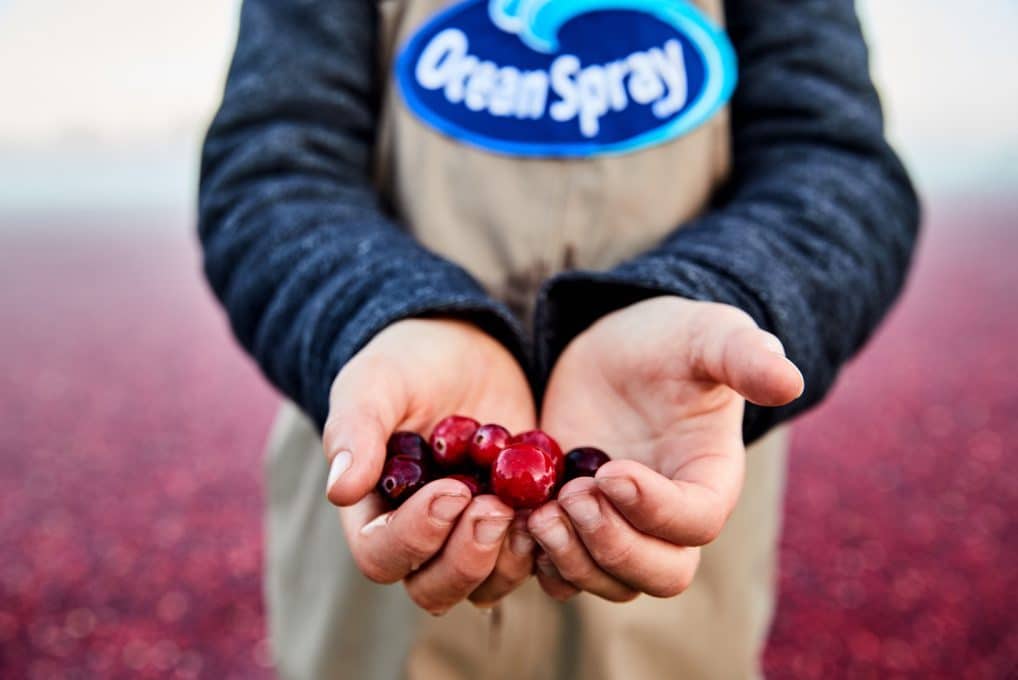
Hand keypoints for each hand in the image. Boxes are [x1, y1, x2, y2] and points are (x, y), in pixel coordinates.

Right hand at [322, 319, 536, 612]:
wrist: (464, 349)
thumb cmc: (407, 365)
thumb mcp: (375, 384)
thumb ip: (355, 431)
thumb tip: (340, 491)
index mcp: (374, 514)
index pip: (383, 557)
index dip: (416, 537)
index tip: (451, 490)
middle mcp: (421, 539)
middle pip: (435, 589)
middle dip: (467, 557)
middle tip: (493, 507)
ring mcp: (472, 536)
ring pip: (487, 586)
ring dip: (509, 558)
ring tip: (530, 510)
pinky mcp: (517, 524)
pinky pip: (533, 560)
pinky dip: (547, 544)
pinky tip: (557, 505)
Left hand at [530, 297, 802, 600]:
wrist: (618, 352)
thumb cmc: (672, 341)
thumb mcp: (708, 334)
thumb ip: (744, 354)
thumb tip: (788, 379)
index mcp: (709, 479)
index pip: (697, 523)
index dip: (655, 510)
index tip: (610, 470)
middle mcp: (668, 517)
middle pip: (658, 575)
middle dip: (613, 547)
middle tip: (573, 496)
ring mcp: (620, 526)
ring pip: (609, 583)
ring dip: (572, 561)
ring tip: (540, 512)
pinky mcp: (576, 524)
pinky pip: (562, 573)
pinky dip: (538, 561)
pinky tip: (517, 519)